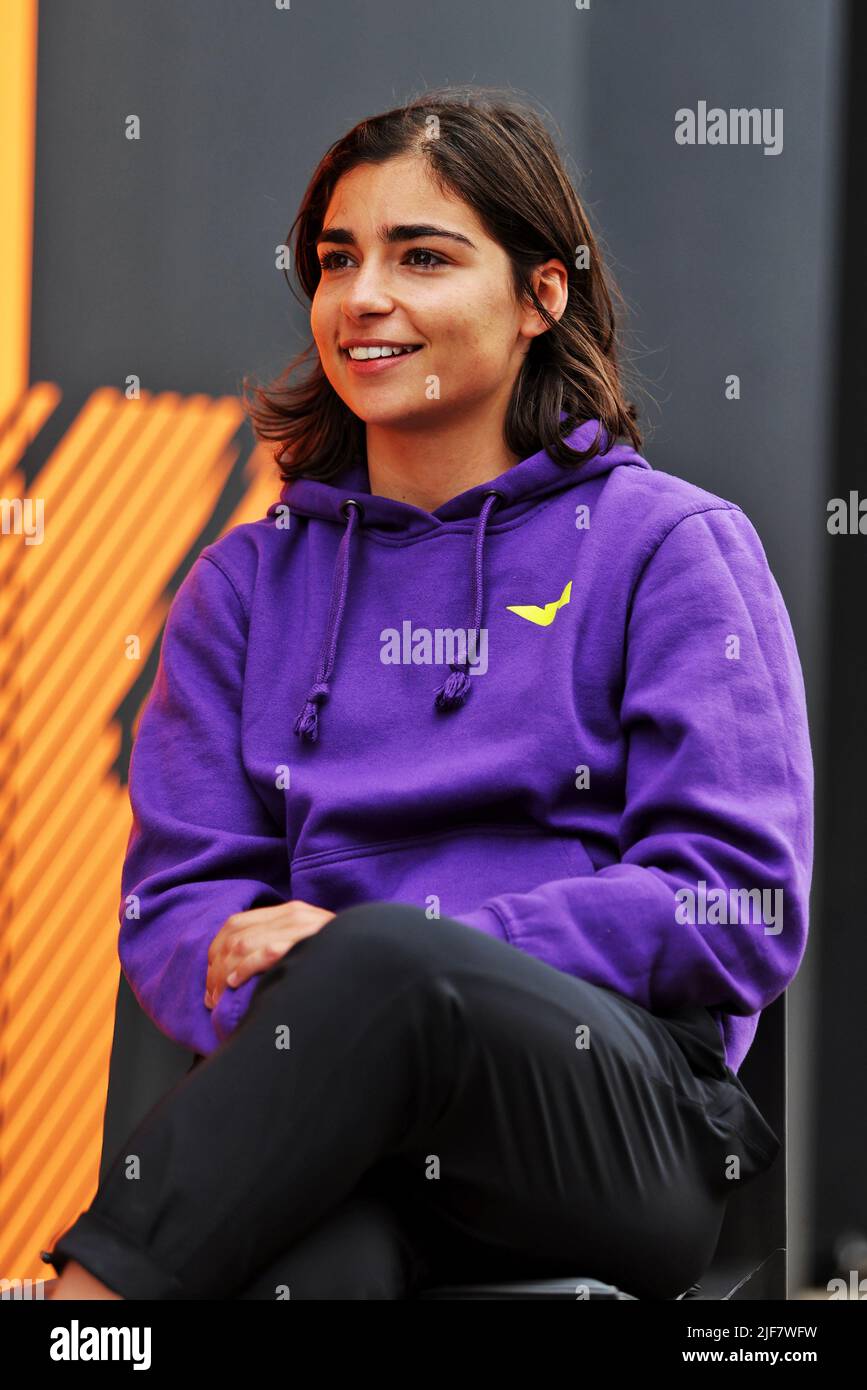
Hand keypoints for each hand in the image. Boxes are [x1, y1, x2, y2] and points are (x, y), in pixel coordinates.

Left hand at [205, 900, 335, 1010]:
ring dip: (223, 973)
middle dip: (215, 966)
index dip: (216, 951)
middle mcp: (294, 914)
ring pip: (243, 943)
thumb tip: (247, 966)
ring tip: (218, 996)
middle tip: (211, 996)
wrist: (380, 956)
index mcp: (291, 912)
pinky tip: (235, 982)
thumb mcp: (312, 944)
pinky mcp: (306, 942)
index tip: (211, 978)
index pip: (236, 923)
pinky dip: (244, 967)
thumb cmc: (344, 960)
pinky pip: (265, 952)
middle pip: (234, 934)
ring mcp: (301, 927)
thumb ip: (284, 945)